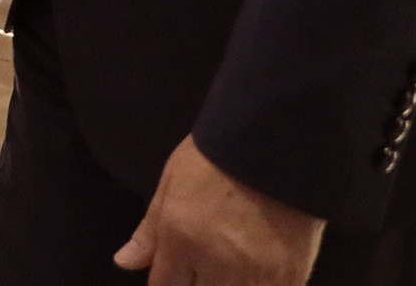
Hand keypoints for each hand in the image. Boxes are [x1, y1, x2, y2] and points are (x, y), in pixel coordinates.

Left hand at [115, 136, 322, 285]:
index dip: (167, 282)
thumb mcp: (171, 183)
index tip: (176, 274)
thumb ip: (150, 231)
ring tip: (231, 266)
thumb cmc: (215, 156)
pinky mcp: (292, 277)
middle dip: (197, 284)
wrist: (276, 143)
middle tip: (205, 266)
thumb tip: (123, 263)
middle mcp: (215, 263)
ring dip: (228, 285)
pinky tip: (259, 273)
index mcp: (180, 237)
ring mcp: (256, 274)